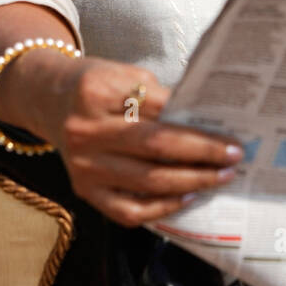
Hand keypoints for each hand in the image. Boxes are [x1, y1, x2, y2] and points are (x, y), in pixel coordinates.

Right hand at [22, 55, 243, 226]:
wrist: (51, 101)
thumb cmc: (98, 85)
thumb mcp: (124, 75)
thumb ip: (159, 97)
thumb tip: (206, 122)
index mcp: (98, 92)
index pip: (160, 110)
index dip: (198, 125)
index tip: (229, 133)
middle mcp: (86, 131)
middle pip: (155, 146)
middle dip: (201, 154)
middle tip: (233, 157)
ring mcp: (83, 165)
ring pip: (147, 181)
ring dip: (191, 182)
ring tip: (219, 178)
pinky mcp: (83, 191)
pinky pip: (128, 210)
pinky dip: (162, 208)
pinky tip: (187, 198)